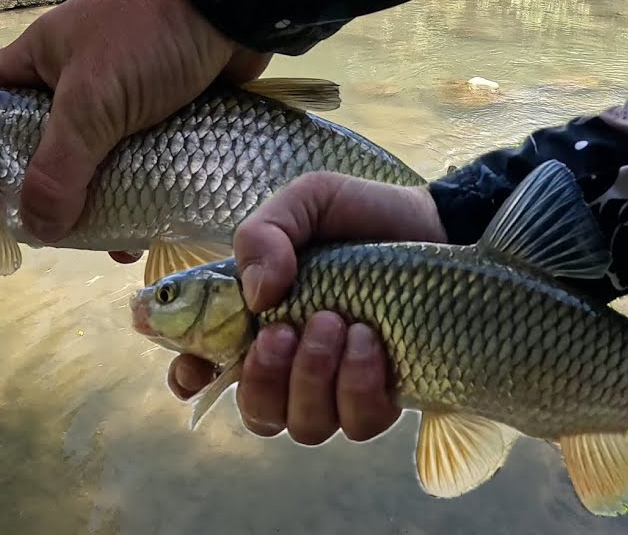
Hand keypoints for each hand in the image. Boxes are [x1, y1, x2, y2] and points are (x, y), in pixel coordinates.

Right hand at [0, 0, 270, 242]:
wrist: (234, 2)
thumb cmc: (148, 36)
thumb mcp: (92, 101)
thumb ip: (59, 167)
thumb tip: (37, 229)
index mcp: (40, 60)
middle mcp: (75, 79)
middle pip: (43, 146)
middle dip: (48, 193)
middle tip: (54, 237)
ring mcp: (122, 96)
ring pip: (97, 161)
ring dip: (101, 202)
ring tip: (113, 246)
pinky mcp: (164, 112)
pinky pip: (141, 160)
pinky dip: (142, 191)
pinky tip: (148, 230)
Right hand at [167, 172, 448, 444]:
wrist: (437, 225)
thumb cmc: (361, 215)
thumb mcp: (307, 200)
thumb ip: (265, 234)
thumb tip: (257, 296)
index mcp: (255, 319)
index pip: (203, 368)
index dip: (190, 376)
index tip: (195, 367)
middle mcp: (290, 364)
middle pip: (257, 413)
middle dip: (264, 379)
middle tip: (285, 330)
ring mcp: (335, 388)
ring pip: (305, 426)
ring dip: (312, 377)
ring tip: (336, 322)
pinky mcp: (381, 397)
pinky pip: (357, 423)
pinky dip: (356, 385)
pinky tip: (367, 342)